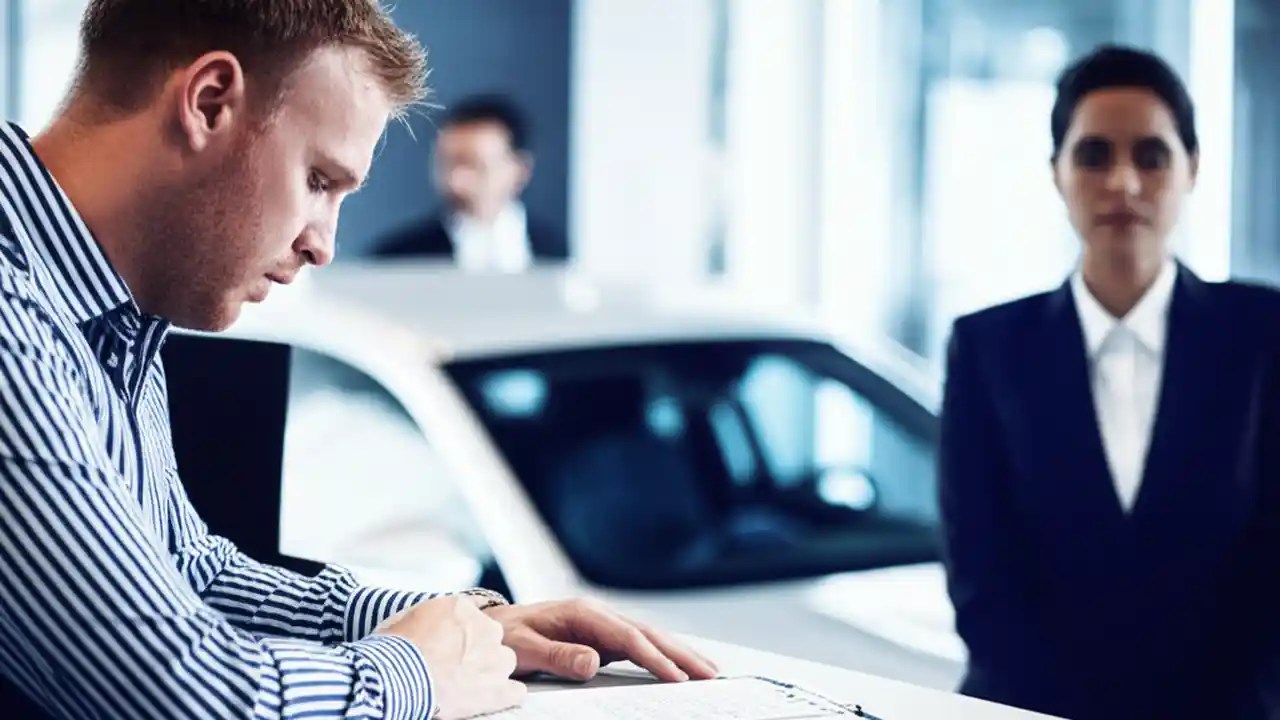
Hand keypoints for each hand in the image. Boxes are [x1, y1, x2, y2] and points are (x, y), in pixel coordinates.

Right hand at [375, 595, 524, 719]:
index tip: (455, 642)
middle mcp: (485, 628)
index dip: (464, 629)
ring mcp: (495, 659)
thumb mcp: (405, 617)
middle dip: (478, 649)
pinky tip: (489, 698)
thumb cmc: (394, 650)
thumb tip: (429, 620)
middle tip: (457, 665)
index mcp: (462, 608)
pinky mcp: (499, 690)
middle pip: (491, 637)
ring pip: (504, 662)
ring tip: (468, 684)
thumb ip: (428, 614)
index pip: (474, 612)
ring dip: (491, 671)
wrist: (396, 680)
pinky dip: (505, 695)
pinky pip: (516, 691)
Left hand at [485, 598, 718, 682]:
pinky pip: (638, 648)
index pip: (628, 637)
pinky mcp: (601, 639)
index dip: (656, 658)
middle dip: (682, 653)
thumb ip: (556, 656)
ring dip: (679, 654)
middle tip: (711, 674)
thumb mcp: (522, 648)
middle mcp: (597, 615)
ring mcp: (601, 626)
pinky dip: (662, 657)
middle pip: (648, 633)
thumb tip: (593, 663)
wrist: (491, 628)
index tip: (678, 678)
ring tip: (708, 672)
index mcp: (582, 613)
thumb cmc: (504, 637)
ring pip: (648, 638)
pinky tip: (679, 668)